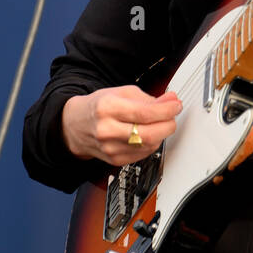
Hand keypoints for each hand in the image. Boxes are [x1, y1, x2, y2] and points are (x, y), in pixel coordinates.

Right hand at [62, 85, 182, 166]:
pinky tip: (150, 134)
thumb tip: (171, 101)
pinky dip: (152, 144)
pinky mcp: (115, 160)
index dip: (166, 110)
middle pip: (148, 134)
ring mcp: (110, 148)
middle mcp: (107, 130)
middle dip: (168, 125)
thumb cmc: (98, 106)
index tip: (176, 105)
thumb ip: (148, 98)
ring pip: (148, 146)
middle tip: (172, 116)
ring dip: (161, 134)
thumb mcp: (121, 93)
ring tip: (160, 123)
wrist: (75, 125)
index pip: (144, 112)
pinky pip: (143, 154)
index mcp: (107, 108)